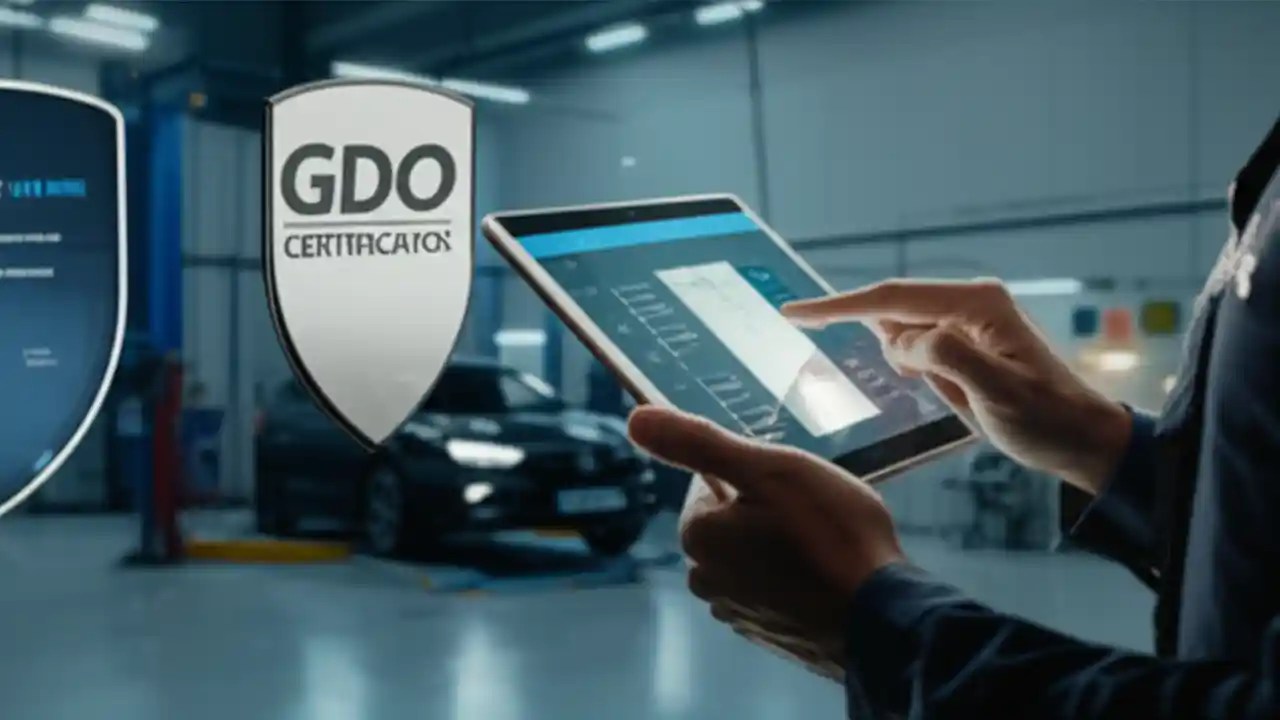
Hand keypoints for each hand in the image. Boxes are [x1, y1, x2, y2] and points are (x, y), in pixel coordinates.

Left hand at [630, 405, 904, 679]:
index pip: (709, 482)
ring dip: (780, 548)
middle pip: (730, 522)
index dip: (755, 476)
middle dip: (765, 512)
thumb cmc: (829, 534)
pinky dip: (794, 581)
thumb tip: (635, 419)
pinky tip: (829, 578)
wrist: (882, 619)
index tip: (791, 486)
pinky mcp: (770, 637)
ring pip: (752, 557)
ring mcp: (738, 614)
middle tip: (813, 514)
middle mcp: (705, 580)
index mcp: (698, 536)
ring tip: (825, 545)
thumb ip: (700, 443)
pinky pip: (773, 592)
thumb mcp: (768, 470)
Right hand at [782, 278, 1131, 494]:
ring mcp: (965, 322)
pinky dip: (912, 365)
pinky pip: (915, 346)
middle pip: (894, 310)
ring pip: (902, 329)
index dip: (838, 305)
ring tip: (957, 394)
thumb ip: (946, 357)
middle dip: (887, 343)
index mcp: (977, 304)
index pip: (892, 298)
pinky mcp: (962, 343)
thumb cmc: (1045, 418)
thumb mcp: (997, 391)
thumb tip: (901, 340)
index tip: (792, 311)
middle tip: (935, 386)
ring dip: (905, 361)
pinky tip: (946, 390)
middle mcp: (969, 303)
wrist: (1081, 439)